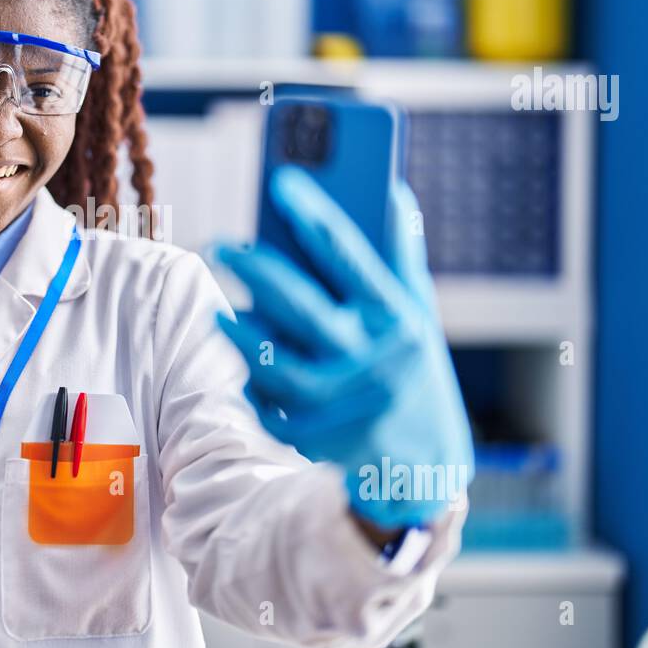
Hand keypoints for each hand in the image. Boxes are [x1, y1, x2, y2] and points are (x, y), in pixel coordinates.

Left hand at [214, 166, 473, 528]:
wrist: (427, 469)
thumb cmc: (417, 374)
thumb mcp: (421, 315)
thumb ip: (402, 255)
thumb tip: (392, 189)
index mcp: (396, 320)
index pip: (349, 255)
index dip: (313, 214)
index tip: (281, 179)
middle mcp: (370, 359)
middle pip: (298, 304)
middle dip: (253, 269)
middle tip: (219, 244)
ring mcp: (341, 403)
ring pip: (272, 359)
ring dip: (239, 333)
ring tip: (221, 312)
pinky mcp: (317, 437)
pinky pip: (268, 403)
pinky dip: (252, 383)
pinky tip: (246, 366)